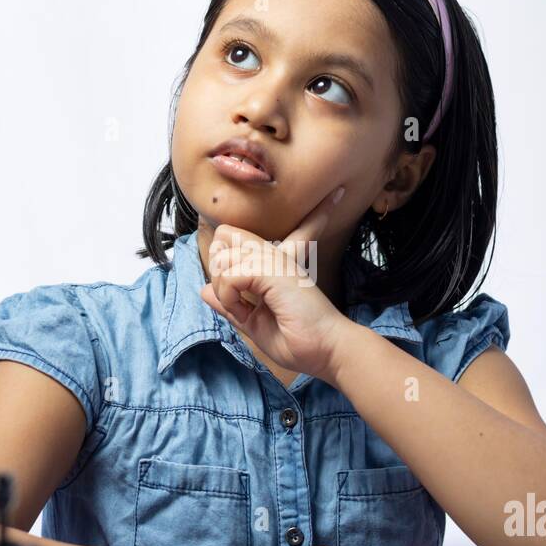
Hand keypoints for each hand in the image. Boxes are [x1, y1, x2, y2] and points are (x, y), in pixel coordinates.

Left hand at [200, 185, 354, 381]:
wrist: (325, 352)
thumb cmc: (298, 341)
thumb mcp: (255, 324)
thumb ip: (231, 305)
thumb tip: (205, 289)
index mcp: (277, 265)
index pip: (268, 230)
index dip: (301, 211)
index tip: (339, 193)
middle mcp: (276, 255)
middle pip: (226, 235)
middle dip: (219, 268)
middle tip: (238, 299)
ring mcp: (275, 259)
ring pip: (222, 255)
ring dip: (224, 290)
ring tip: (243, 309)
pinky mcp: (273, 269)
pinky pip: (229, 275)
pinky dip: (229, 297)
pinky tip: (245, 309)